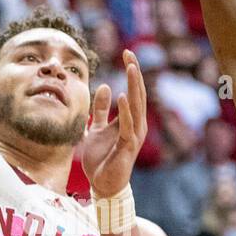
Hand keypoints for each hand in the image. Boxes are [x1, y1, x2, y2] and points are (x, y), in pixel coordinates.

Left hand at [82, 49, 147, 196]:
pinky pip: (128, 126)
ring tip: (131, 67)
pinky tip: (124, 96)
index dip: (131, 71)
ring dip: (134, 86)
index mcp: (130, 119)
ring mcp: (134, 136)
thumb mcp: (97, 128)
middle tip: (129, 53)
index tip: (126, 52)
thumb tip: (105, 87)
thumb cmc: (101, 158)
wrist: (102, 184)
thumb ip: (101, 109)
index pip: (134, 90)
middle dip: (134, 73)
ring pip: (137, 106)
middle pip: (138, 93)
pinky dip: (126, 111)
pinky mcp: (128, 147)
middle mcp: (136, 125)